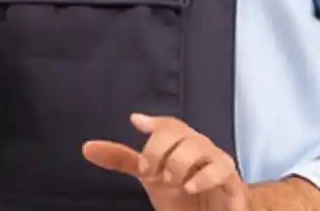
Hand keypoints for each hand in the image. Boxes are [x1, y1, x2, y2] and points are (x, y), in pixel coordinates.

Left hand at [83, 114, 249, 210]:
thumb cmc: (182, 196)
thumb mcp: (150, 177)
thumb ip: (123, 161)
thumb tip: (87, 147)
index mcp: (181, 143)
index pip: (170, 124)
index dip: (155, 123)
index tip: (135, 122)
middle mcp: (200, 147)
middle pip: (180, 132)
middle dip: (158, 149)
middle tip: (148, 171)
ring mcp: (218, 162)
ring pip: (199, 145)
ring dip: (178, 162)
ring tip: (169, 181)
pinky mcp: (233, 183)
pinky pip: (221, 169)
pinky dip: (202, 176)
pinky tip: (188, 187)